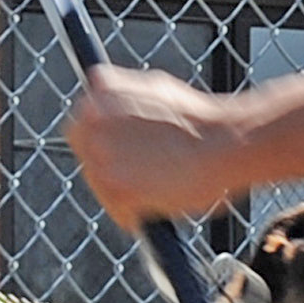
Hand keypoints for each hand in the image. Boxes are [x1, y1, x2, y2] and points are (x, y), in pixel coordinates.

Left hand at [68, 64, 244, 232]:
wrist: (222, 141)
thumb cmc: (199, 119)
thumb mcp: (155, 88)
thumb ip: (125, 97)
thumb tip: (116, 105)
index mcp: (102, 91)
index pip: (81, 122)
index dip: (98, 139)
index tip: (111, 150)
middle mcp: (95, 121)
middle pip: (84, 152)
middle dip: (104, 163)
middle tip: (128, 173)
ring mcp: (103, 156)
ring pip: (98, 182)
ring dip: (119, 189)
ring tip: (149, 189)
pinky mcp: (117, 187)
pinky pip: (116, 209)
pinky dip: (131, 214)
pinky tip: (150, 206)